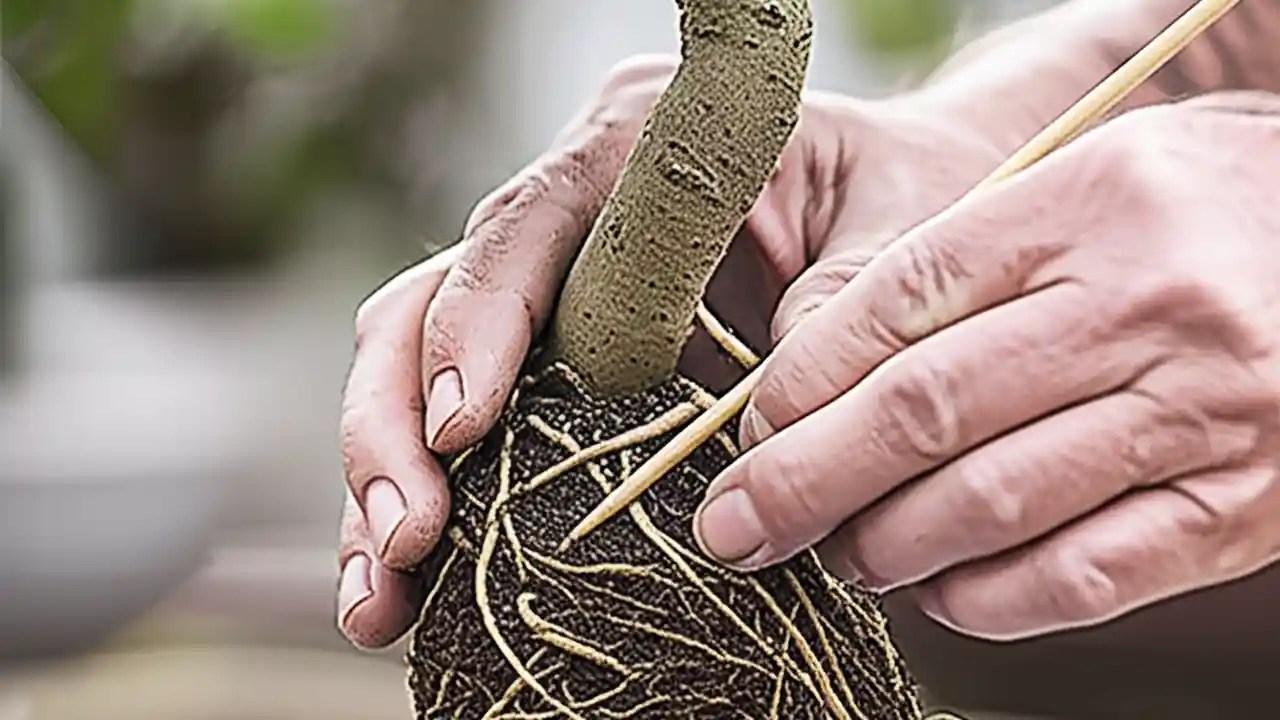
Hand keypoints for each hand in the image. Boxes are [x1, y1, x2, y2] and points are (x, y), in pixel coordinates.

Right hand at [335, 55, 1002, 647]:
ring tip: (379, 601)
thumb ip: (841, 307)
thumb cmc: (903, 195)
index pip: (524, 227)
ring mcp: (555, 297)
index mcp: (636, 151)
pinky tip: (416, 596)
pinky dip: (442, 517)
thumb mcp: (899, 230)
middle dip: (394, 428)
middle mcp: (569, 222)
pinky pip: (474, 438)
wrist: (912, 200)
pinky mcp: (561, 369)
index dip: (477, 325)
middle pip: (430, 308)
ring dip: (386, 491)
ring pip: (420, 379)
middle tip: (405, 538)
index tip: (462, 429)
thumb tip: (766, 431)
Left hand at [696, 92, 1279, 640]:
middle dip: (803, 482)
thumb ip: (960, 271)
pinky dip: (985, 600)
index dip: (799, 384)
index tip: (751, 434)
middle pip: (923, 411)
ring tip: (840, 555)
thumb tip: (817, 383)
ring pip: (990, 505)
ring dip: (883, 548)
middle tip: (737, 525)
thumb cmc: (1194, 213)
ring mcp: (1202, 413)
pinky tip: (939, 591)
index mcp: (1085, 208)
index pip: (897, 303)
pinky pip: (1083, 578)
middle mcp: (1144, 308)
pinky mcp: (1240, 508)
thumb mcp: (1078, 190)